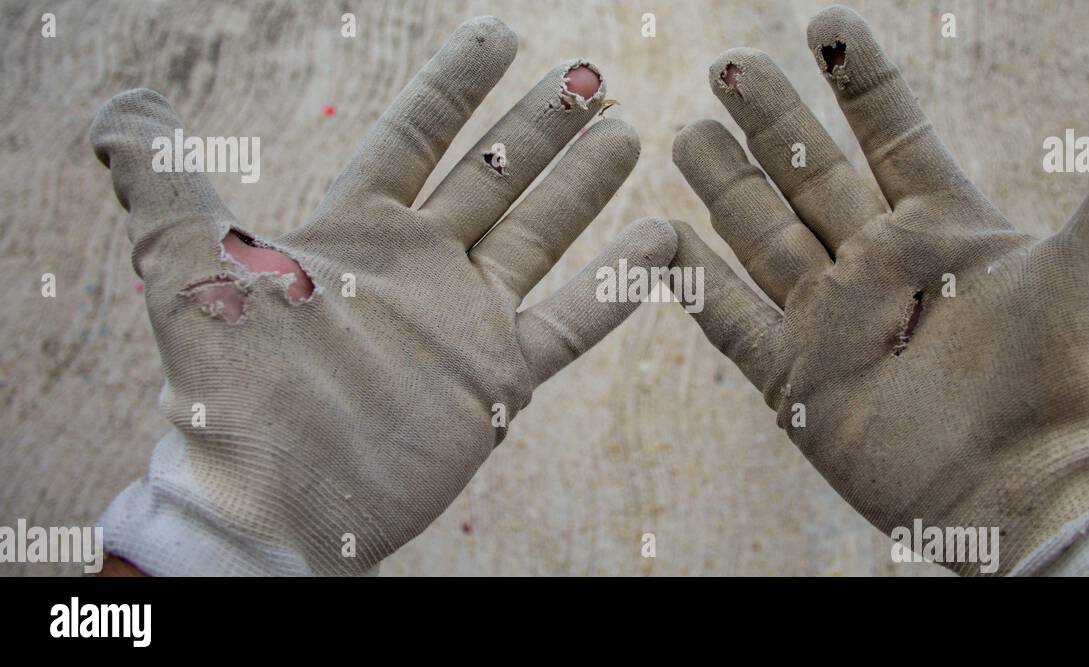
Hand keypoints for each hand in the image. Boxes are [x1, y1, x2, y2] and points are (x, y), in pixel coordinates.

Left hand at [92, 16, 674, 574]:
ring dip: (583, 184)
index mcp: (355, 231)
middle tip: (589, 76)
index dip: (456, 84)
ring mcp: (461, 319)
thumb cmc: (227, 386)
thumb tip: (124, 99)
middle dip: (538, 125)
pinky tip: (663, 238)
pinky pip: (571, 320)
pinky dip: (618, 284)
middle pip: (492, 176)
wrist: (269, 499)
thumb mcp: (186, 265)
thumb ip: (163, 177)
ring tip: (625, 130)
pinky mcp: (496, 376)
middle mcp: (417, 267)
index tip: (500, 35)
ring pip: (538, 233)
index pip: (416, 136)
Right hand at [668, 6, 1088, 573]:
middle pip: (813, 177)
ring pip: (765, 236)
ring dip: (727, 186)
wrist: (1041, 494)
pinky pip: (734, 325)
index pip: (893, 133)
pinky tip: (662, 242)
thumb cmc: (1084, 384)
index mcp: (948, 229)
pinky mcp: (801, 382)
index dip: (861, 81)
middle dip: (774, 121)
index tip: (829, 23)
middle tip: (731, 65)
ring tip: (686, 132)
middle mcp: (884, 270)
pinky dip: (695, 286)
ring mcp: (837, 325)